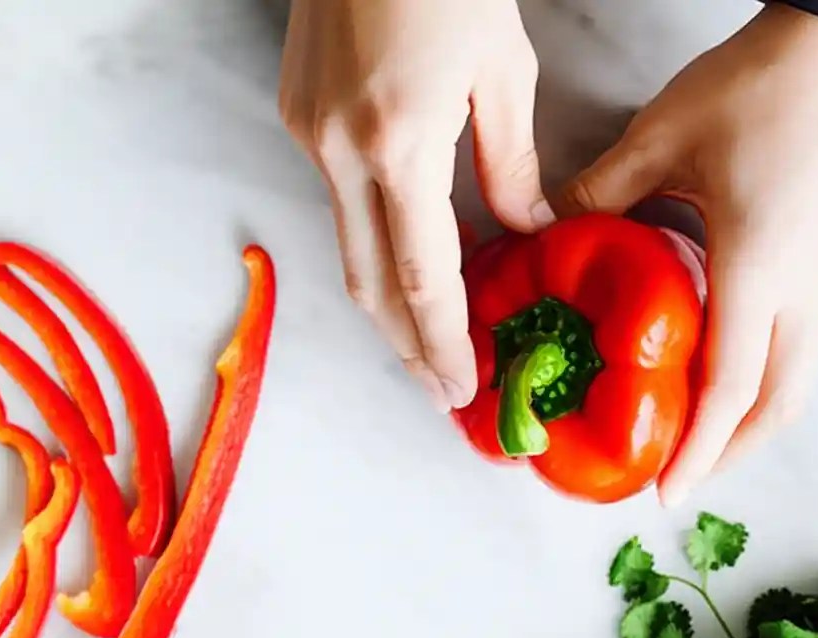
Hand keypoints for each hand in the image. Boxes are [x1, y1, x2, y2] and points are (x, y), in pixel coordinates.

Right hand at [279, 0, 552, 411]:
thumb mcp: (504, 71)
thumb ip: (509, 165)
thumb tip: (520, 232)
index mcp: (397, 142)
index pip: (419, 274)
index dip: (442, 341)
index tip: (461, 386)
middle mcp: (337, 149)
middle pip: (366, 281)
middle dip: (406, 344)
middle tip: (444, 386)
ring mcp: (307, 132)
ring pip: (346, 246)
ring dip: (388, 298)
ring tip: (433, 336)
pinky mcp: (297, 114)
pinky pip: (338, 199)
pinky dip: (374, 239)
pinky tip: (410, 254)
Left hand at [559, 5, 817, 504]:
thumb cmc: (762, 85)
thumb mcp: (663, 135)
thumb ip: (601, 192)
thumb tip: (553, 226)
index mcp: (761, 268)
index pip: (729, 388)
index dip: (696, 451)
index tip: (665, 494)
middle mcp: (809, 287)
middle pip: (781, 402)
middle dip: (734, 450)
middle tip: (685, 471)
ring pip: (802, 372)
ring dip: (755, 411)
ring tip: (704, 421)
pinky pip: (809, 333)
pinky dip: (770, 364)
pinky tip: (731, 345)